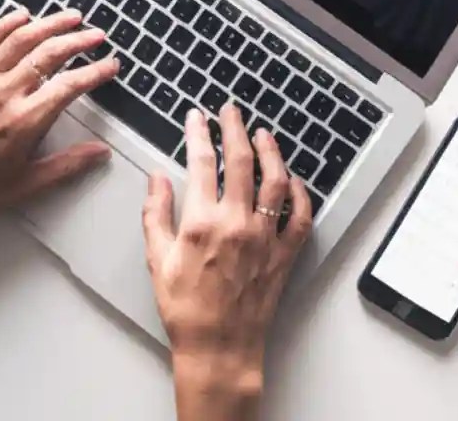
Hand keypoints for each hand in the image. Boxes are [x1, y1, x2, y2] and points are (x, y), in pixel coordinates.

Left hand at [0, 9, 119, 238]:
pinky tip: (21, 16)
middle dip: (79, 40)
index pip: (69, 86)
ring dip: (49, 23)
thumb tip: (99, 152)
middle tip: (97, 36)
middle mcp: (3, 94)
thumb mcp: (24, 185)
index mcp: (23, 122)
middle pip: (49, 53)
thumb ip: (66, 166)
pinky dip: (5, 23)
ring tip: (71, 17)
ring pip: (20, 39)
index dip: (95, 72)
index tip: (110, 66)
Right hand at [141, 103, 312, 412]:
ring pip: (276, 181)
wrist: (218, 347)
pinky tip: (294, 181)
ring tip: (264, 134)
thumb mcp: (157, 260)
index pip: (201, 162)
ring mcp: (265, 238)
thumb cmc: (185, 309)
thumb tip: (156, 178)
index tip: (197, 117)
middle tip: (231, 111)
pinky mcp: (285, 254)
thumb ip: (156, 214)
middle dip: (235, 128)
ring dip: (272, 151)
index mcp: (202, 222)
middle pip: (241, 160)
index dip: (198, 133)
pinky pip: (301, 217)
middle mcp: (237, 223)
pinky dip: (301, 194)